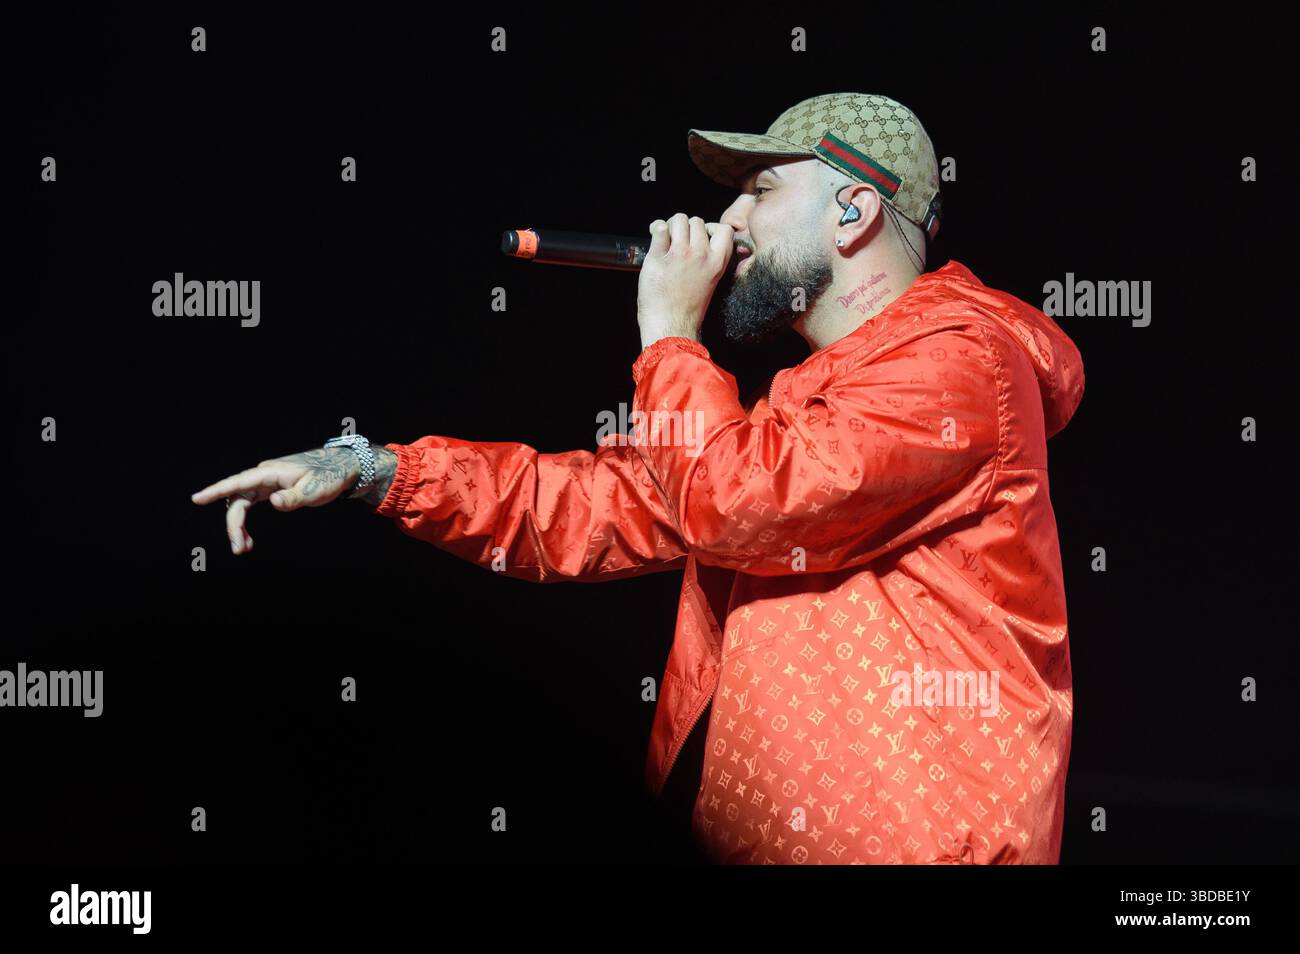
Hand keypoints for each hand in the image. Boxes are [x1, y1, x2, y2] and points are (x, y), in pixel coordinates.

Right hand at [190, 447, 358, 553]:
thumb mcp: (314, 489)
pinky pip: (250, 505)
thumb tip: (272, 501)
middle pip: (236, 499)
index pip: (238, 482)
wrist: (339, 468)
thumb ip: (293, 497)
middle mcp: (263, 475)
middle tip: (238, 548)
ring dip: (238, 526)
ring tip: (242, 548)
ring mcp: (265, 482)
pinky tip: (249, 539)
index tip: (197, 499)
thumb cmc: (327, 476)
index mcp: (270, 472)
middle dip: (233, 524)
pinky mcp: (269, 489)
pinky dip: (246, 522)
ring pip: (241, 504)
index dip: (216, 490)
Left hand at [637, 213, 733, 348]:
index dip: (712, 228)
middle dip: (687, 227)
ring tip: (667, 239)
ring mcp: (679, 255)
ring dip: (671, 226)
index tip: (702, 237)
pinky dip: (656, 231)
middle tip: (679, 241)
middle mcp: (700, 255)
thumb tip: (698, 231)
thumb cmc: (688, 308)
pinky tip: (656, 240)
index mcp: (717, 262)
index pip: (725, 229)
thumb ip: (709, 257)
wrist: (671, 327)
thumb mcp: (711, 281)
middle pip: (696, 221)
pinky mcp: (657, 258)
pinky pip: (659, 230)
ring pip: (678, 219)